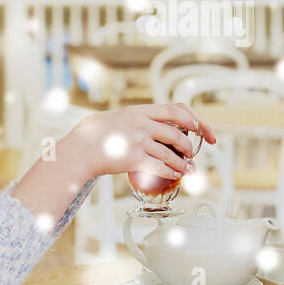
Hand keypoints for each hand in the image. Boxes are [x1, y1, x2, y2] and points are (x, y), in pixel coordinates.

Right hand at [65, 102, 217, 182]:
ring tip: (189, 170)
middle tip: (193, 154)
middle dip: (190, 146)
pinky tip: (176, 175)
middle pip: (177, 133)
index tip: (201, 128)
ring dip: (183, 164)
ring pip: (171, 153)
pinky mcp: (133, 158)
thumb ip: (142, 118)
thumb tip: (162, 121)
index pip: (175, 109)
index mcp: (141, 111)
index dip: (193, 118)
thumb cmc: (100, 134)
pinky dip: (172, 172)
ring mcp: (138, 140)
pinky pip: (160, 167)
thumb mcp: (122, 117)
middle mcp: (142, 123)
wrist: (81, 147)